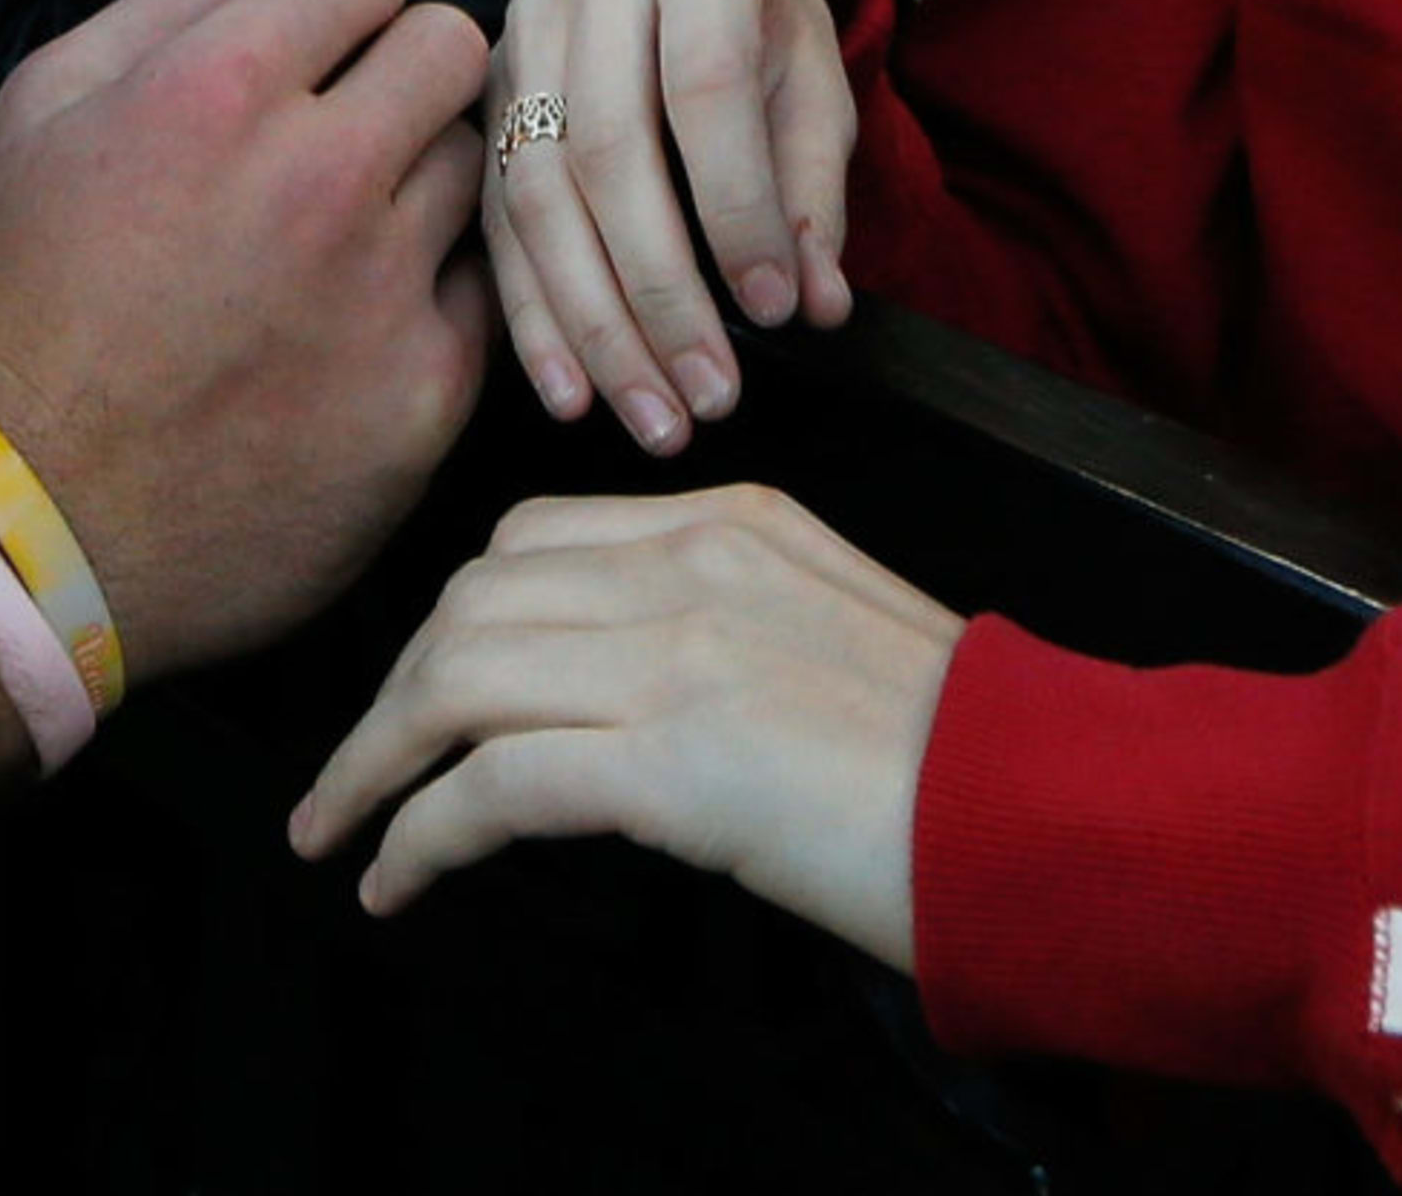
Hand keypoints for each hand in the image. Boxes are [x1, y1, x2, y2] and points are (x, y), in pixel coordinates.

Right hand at [0, 0, 492, 689]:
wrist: (32, 526)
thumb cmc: (25, 304)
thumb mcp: (46, 112)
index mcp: (213, 89)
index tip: (316, 40)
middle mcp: (314, 175)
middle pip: (453, 43)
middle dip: (405, 64)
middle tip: (351, 122)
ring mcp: (382, 289)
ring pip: (479, 161)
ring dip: (425, 174)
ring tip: (346, 228)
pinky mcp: (427, 395)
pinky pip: (487, 285)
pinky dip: (437, 287)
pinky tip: (365, 314)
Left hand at [291, 486, 962, 970]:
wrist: (1060, 813)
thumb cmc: (968, 757)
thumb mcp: (833, 633)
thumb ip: (724, 622)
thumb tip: (622, 692)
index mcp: (728, 520)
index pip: (528, 537)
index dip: (448, 618)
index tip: (412, 691)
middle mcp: (691, 561)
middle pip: (470, 599)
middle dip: (389, 690)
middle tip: (349, 774)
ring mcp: (680, 654)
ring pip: (458, 677)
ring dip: (375, 761)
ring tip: (341, 830)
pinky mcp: (676, 761)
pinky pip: (494, 784)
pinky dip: (422, 833)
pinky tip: (399, 880)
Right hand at [486, 0, 855, 453]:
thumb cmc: (766, 38)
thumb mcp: (818, 90)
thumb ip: (814, 191)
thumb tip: (813, 302)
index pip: (705, 84)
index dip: (738, 205)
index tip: (776, 311)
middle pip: (608, 146)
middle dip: (659, 290)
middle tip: (709, 397)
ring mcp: (524, 24)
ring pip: (542, 190)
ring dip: (595, 322)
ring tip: (651, 417)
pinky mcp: (486, 89)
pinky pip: (497, 215)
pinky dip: (534, 313)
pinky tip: (571, 390)